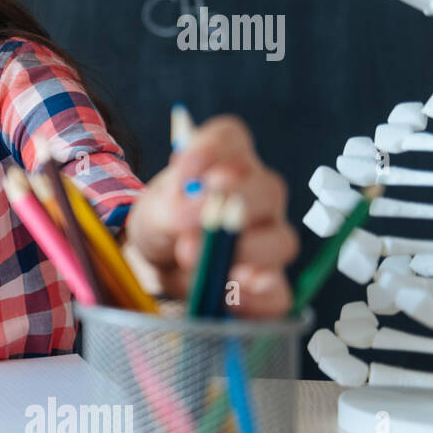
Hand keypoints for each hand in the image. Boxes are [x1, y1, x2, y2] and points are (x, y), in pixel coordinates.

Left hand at [123, 115, 297, 316]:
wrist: (161, 261)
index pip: (229, 138)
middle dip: (237, 202)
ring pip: (280, 241)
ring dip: (244, 251)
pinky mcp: (267, 283)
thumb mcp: (152, 211)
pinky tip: (234, 291)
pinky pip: (277, 292)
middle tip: (203, 218)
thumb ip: (170, 208)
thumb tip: (196, 216)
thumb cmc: (163, 222)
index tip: (184, 170)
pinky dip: (258, 294)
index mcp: (226, 161)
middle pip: (267, 189)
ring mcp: (269, 238)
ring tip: (200, 258)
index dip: (210, 150)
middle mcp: (257, 194)